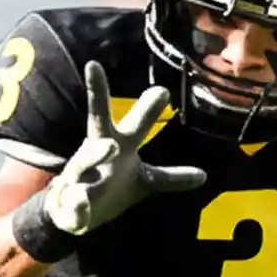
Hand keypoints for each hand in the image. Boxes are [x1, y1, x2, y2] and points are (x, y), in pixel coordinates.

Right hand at [44, 61, 206, 234]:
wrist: (75, 215)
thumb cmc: (111, 188)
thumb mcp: (144, 182)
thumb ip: (170, 178)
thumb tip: (204, 176)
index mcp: (113, 144)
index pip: (116, 114)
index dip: (105, 89)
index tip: (95, 61)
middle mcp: (95, 154)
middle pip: (97, 123)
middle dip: (97, 97)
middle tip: (93, 67)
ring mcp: (80, 178)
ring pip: (83, 161)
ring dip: (97, 152)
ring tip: (110, 145)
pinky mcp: (72, 205)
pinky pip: (75, 203)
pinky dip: (78, 204)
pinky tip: (80, 202)